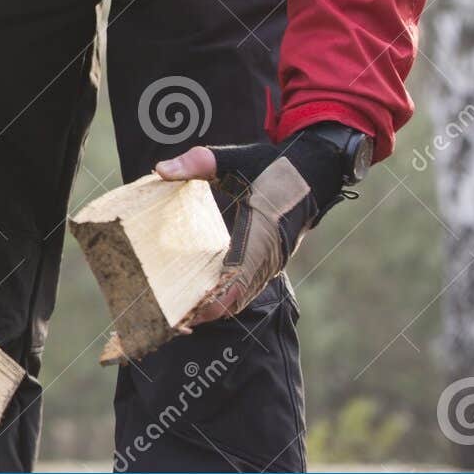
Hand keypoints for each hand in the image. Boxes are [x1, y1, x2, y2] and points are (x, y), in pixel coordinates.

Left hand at [154, 129, 348, 323]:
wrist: (313, 172)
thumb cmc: (273, 166)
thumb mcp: (235, 159)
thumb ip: (198, 163)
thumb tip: (160, 170)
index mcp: (261, 234)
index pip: (238, 280)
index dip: (213, 300)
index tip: (185, 309)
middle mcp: (268, 256)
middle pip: (235, 298)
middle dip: (203, 310)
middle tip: (167, 315)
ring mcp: (270, 262)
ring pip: (240, 297)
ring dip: (212, 307)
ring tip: (175, 311)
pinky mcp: (267, 261)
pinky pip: (245, 288)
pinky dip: (223, 297)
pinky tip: (197, 297)